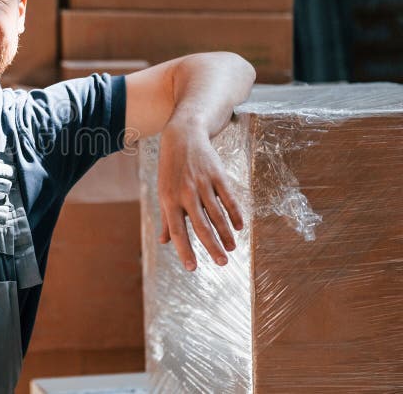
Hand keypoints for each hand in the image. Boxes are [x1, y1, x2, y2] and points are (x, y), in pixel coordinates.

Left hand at [157, 122, 243, 270]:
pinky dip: (235, 214)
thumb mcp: (164, 191)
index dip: (184, 250)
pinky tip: (240, 227)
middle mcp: (186, 193)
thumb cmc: (171, 170)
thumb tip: (164, 242)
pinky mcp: (217, 175)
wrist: (183, 137)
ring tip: (232, 249)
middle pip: (201, 226)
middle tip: (222, 263)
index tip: (192, 268)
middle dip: (212, 246)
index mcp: (169, 200)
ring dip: (226, 234)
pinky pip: (228, 199)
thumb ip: (166, 218)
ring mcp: (203, 184)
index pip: (177, 231)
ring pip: (217, 214)